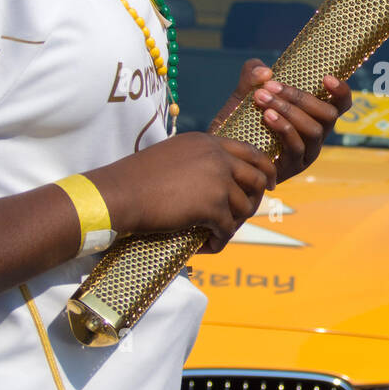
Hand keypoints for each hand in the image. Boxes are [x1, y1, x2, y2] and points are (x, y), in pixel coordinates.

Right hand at [87, 132, 276, 251]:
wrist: (120, 193)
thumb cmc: (136, 178)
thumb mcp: (173, 156)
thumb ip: (198, 161)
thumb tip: (215, 180)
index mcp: (208, 142)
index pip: (250, 151)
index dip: (264, 169)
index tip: (269, 183)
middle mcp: (217, 157)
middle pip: (256, 178)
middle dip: (257, 198)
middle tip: (247, 214)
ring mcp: (217, 180)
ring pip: (244, 206)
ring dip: (234, 224)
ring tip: (218, 234)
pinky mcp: (212, 205)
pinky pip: (227, 228)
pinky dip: (220, 241)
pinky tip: (208, 247)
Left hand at [210, 60, 351, 184]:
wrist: (224, 153)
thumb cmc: (241, 121)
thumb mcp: (245, 93)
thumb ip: (252, 75)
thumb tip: (265, 71)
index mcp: (314, 115)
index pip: (340, 104)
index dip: (341, 91)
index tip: (326, 77)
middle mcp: (317, 134)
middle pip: (328, 115)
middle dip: (301, 98)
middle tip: (271, 85)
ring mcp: (307, 152)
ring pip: (313, 130)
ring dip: (289, 111)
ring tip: (263, 98)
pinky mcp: (293, 166)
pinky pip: (296, 146)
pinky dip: (283, 127)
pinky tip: (266, 116)